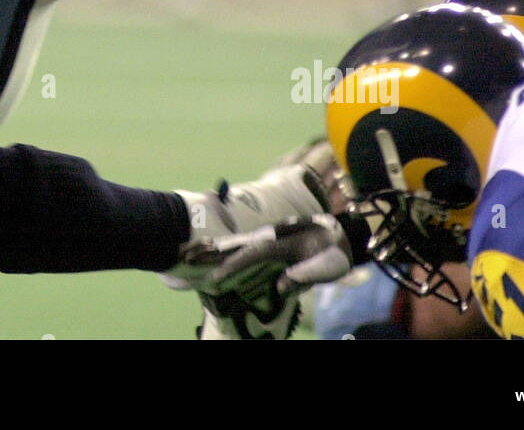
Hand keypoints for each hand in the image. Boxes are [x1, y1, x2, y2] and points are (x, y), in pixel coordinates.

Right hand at [185, 214, 355, 339]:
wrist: (339, 236)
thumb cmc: (334, 253)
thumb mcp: (328, 266)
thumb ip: (305, 275)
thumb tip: (280, 286)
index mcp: (282, 243)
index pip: (252, 254)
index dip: (234, 265)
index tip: (216, 277)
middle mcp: (270, 240)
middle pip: (236, 246)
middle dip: (211, 252)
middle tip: (184, 258)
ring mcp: (268, 242)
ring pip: (237, 246)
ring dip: (214, 251)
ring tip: (188, 256)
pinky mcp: (268, 248)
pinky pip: (244, 251)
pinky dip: (225, 253)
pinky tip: (211, 257)